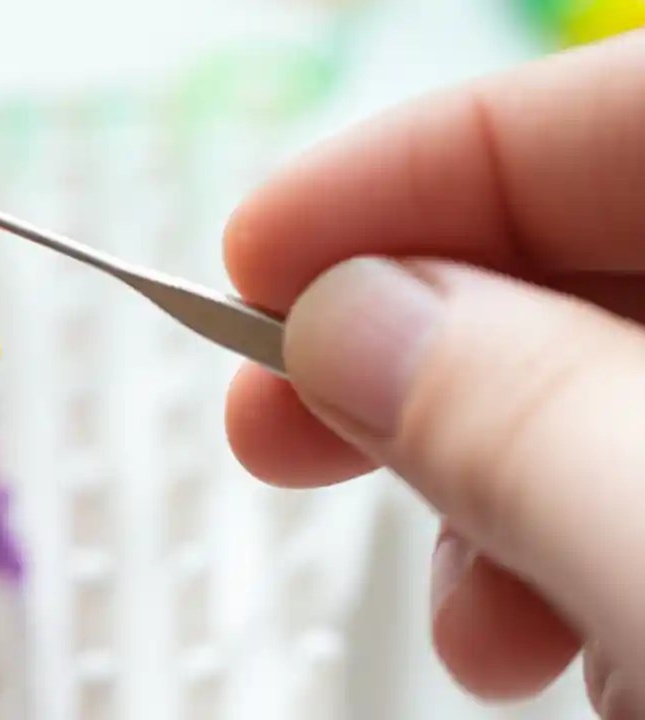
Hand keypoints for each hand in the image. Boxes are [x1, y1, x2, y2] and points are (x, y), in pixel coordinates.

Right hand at [225, 31, 644, 717]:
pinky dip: (556, 542)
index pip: (631, 110)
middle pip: (607, 247)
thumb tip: (348, 323)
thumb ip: (523, 419)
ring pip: (615, 384)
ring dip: (480, 469)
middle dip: (420, 332)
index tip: (258, 252)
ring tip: (448, 601)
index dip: (425, 165)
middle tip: (276, 415)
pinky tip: (523, 630)